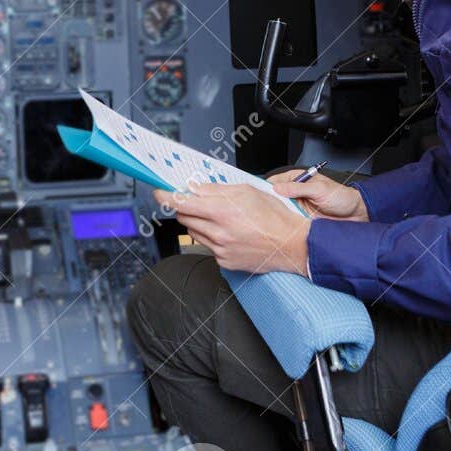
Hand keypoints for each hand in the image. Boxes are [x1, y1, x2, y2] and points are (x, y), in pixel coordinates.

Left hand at [151, 184, 309, 275]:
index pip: (182, 203)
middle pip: (184, 218)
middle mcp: (219, 232)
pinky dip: (211, 237)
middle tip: (195, 202)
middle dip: (185, 208)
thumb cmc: (274, 216)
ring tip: (219, 218)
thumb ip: (216, 190)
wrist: (291, 245)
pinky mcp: (224, 262)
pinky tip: (229, 233)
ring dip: (199, 222)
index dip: (166, 197)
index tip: (158, 192)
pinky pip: (207, 246)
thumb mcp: (246, 191)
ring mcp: (220, 249)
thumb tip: (195, 188)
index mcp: (223, 211)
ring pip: (194, 232)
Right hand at [267, 170, 369, 222]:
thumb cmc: (342, 197)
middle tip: (261, 211)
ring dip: (276, 216)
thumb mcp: (320, 189)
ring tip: (270, 221)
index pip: (274, 182)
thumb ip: (299, 188)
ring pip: (279, 212)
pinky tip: (282, 228)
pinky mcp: (300, 220)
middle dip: (267, 204)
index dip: (264, 188)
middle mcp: (295, 193)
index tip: (257, 196)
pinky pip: (288, 223)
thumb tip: (278, 188)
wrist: (356, 215)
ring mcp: (297, 208)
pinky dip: (284, 226)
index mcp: (297, 180)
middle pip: (274, 198)